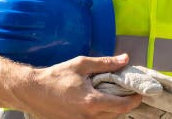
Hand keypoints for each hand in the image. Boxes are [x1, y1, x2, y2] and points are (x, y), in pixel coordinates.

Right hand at [23, 54, 141, 118]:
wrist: (31, 91)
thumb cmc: (55, 76)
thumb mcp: (81, 64)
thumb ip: (105, 63)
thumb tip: (125, 59)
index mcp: (92, 102)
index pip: (122, 106)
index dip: (134, 100)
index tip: (139, 92)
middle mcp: (88, 117)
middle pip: (116, 115)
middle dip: (125, 105)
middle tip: (128, 92)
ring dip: (113, 110)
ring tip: (114, 96)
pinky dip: (101, 114)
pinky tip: (99, 104)